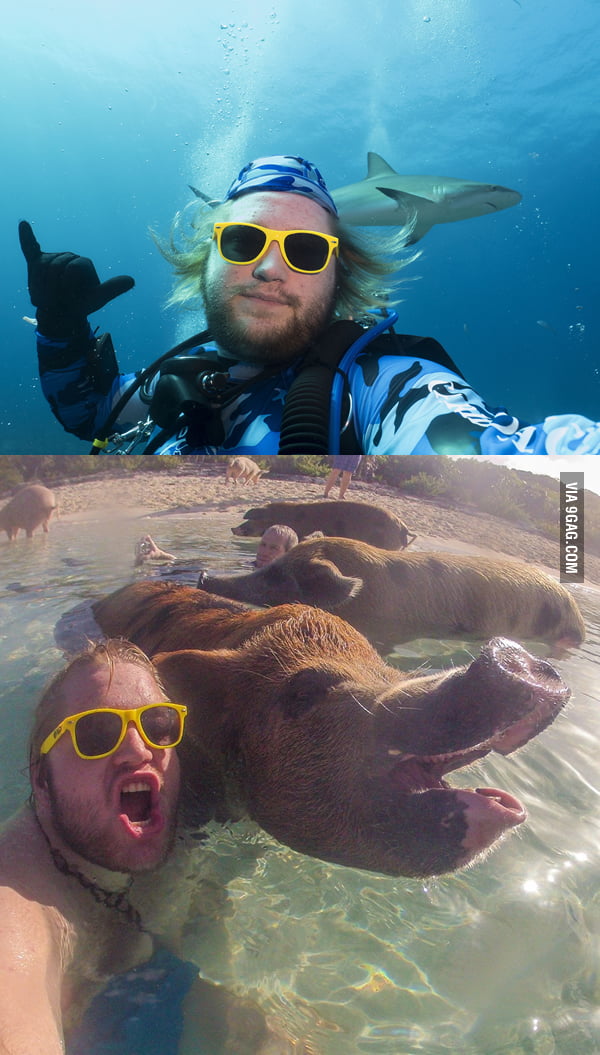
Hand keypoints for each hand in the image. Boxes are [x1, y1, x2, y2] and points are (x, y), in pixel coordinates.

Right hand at [19, 220, 134, 339]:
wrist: (63, 314)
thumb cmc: (81, 305)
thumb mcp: (98, 298)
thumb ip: (112, 288)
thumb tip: (132, 280)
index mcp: (83, 263)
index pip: (72, 268)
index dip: (68, 286)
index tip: (72, 297)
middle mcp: (69, 257)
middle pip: (55, 267)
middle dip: (54, 287)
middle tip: (58, 298)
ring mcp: (53, 259)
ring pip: (41, 268)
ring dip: (41, 286)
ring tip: (48, 295)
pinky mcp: (37, 261)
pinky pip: (30, 248)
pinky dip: (26, 237)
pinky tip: (24, 224)